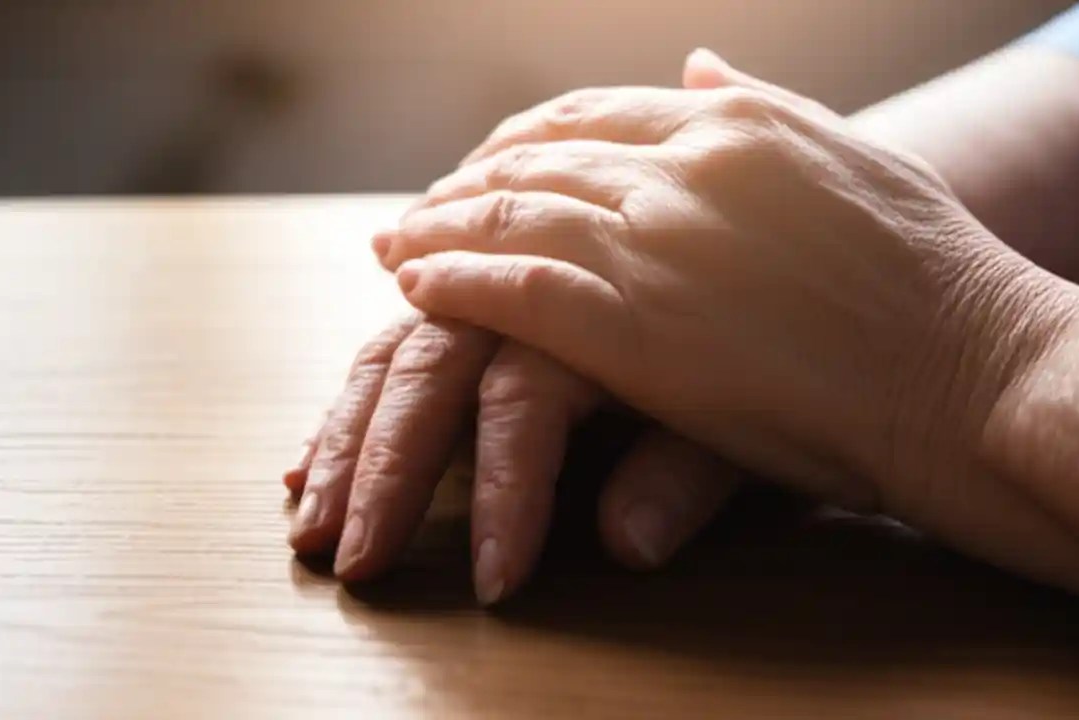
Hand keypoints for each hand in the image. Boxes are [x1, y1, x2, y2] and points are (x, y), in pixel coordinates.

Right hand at [283, 307, 740, 603]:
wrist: (773, 271)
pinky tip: (305, 459)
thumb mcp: (745, 416)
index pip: (526, 400)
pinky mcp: (468, 308)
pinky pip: (391, 344)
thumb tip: (625, 545)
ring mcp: (491, 292)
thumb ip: (683, 473)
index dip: (509, 493)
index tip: (498, 581)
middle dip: (385, 466)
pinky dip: (347, 408)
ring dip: (344, 434)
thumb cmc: (766, 356)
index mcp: (599, 305)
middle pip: (434, 366)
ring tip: (306, 517)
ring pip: (396, 349)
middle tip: (352, 558)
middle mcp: (530, 284)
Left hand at [374, 53, 1078, 601]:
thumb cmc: (938, 282)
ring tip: (397, 245)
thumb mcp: (859, 159)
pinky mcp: (635, 330)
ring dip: (440, 229)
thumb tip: (701, 64)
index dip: (529, 137)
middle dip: (468, 180)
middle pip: (538, 159)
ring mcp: (654, 246)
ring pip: (510, 217)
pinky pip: (512, 291)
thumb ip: (767, 109)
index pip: (595, 115)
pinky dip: (454, 282)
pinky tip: (414, 287)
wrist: (975, 370)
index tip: (487, 160)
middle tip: (422, 206)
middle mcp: (684, 169)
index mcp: (737, 125)